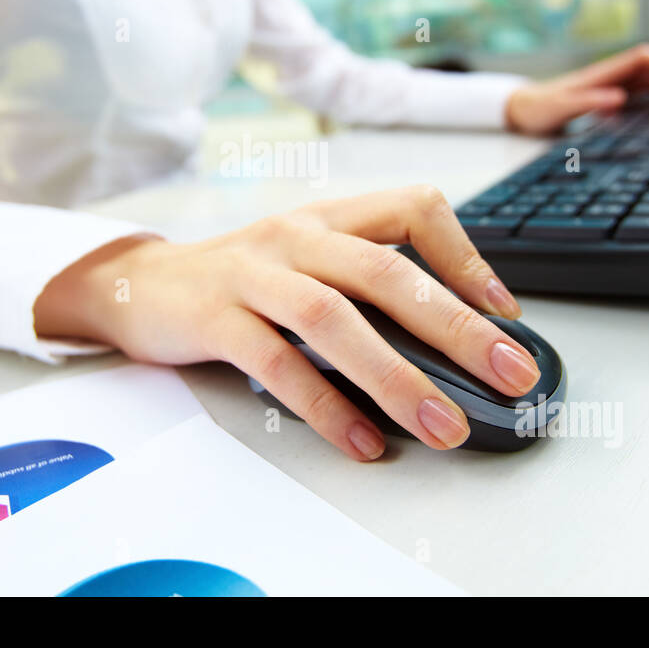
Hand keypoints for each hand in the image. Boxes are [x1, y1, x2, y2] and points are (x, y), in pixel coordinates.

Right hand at [34, 186, 538, 461]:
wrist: (139, 285)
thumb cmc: (238, 281)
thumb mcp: (307, 263)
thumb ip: (365, 287)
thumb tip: (448, 347)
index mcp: (328, 217)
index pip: (412, 207)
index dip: (466, 256)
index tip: (506, 310)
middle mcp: (295, 235)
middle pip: (385, 271)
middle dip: (456, 326)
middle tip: (510, 373)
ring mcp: (252, 273)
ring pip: (333, 318)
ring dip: (396, 376)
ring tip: (443, 425)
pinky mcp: (215, 317)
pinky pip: (277, 363)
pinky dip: (324, 405)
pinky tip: (361, 440)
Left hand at [505, 43, 648, 134]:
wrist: (523, 109)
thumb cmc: (540, 107)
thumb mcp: (561, 107)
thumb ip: (587, 101)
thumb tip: (619, 99)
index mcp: (605, 72)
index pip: (645, 58)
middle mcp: (614, 76)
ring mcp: (617, 86)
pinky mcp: (615, 99)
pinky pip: (648, 95)